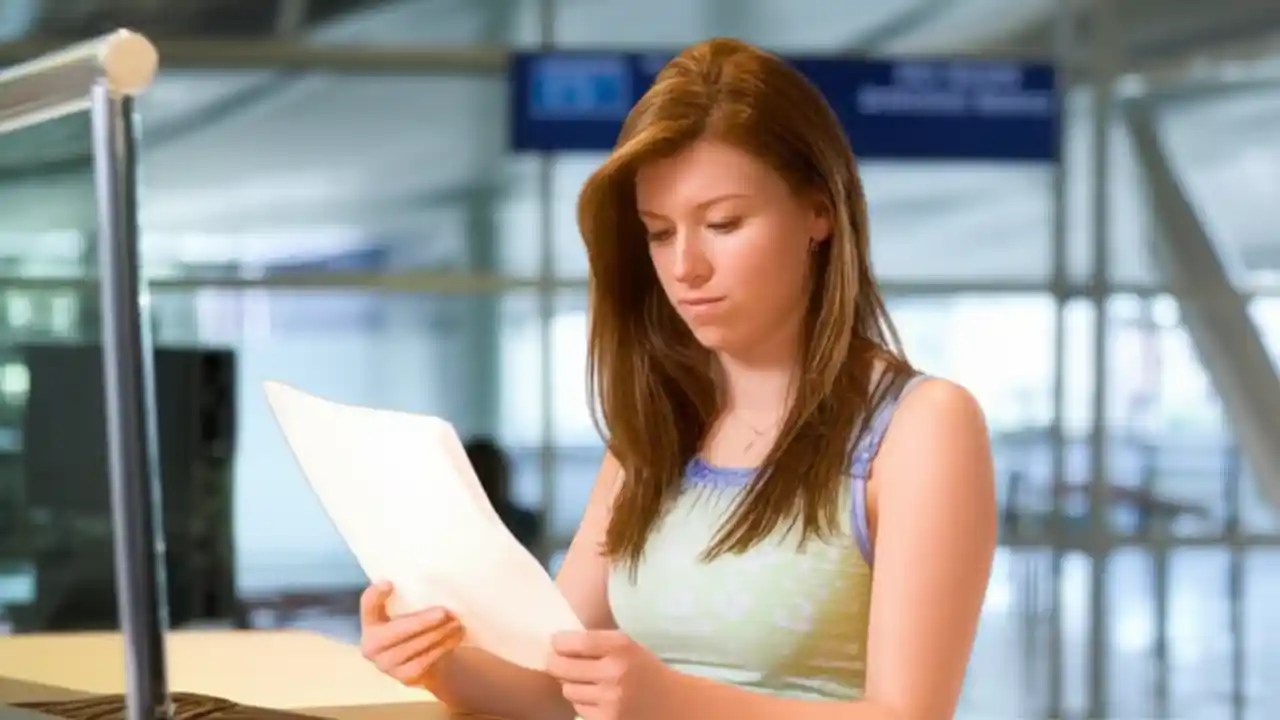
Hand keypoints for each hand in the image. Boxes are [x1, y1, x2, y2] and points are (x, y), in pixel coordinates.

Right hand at [358, 581, 464, 686]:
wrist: (429, 662)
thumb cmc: (417, 630)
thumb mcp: (411, 612)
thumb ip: (412, 600)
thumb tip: (433, 583)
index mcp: (371, 623)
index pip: (368, 606)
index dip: (375, 595)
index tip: (390, 584)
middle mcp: (371, 645)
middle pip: (395, 631)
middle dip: (422, 621)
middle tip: (445, 612)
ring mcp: (385, 664)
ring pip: (412, 648)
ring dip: (437, 634)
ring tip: (455, 623)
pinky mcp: (403, 678)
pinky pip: (423, 662)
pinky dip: (441, 648)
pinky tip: (455, 637)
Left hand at [546, 630, 680, 719]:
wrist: (673, 703)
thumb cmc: (644, 669)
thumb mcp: (627, 646)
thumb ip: (597, 643)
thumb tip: (556, 644)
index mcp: (621, 647)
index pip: (575, 642)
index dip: (558, 642)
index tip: (556, 643)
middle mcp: (615, 672)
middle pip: (563, 668)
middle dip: (555, 664)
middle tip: (556, 662)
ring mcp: (610, 700)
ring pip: (568, 690)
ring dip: (570, 685)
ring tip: (584, 681)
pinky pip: (578, 709)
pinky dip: (582, 703)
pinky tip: (595, 698)